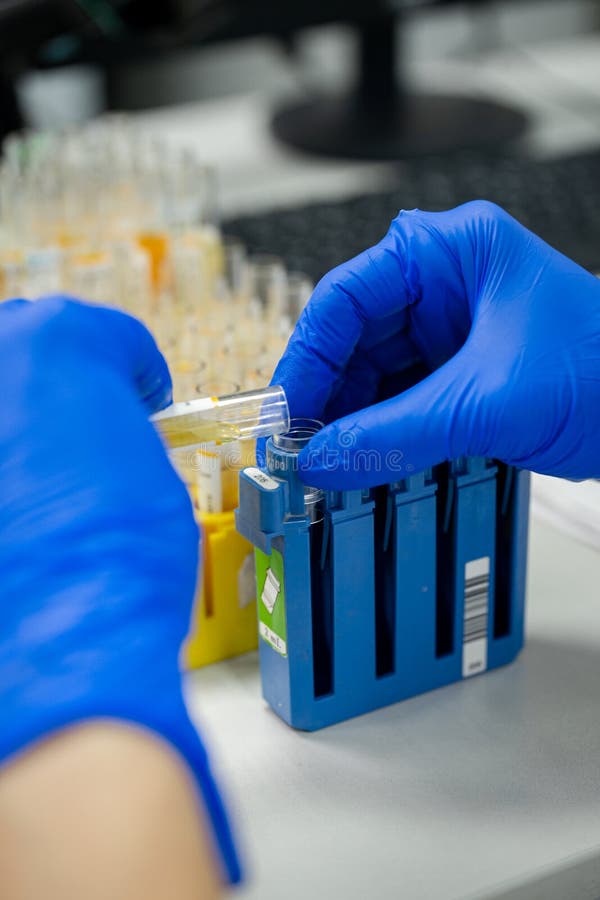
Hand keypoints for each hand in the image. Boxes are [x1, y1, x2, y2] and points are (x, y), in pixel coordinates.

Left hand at [0, 296, 238, 881]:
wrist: (66, 650)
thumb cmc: (120, 564)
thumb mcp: (150, 471)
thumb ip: (119, 423)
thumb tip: (101, 428)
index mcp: (56, 342)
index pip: (102, 335)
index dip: (132, 367)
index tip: (139, 392)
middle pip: (18, 338)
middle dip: (55, 372)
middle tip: (84, 421)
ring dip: (17, 421)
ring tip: (41, 476)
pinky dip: (2, 473)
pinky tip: (16, 511)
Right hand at [272, 201, 599, 487]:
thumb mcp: (485, 402)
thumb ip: (393, 435)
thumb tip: (320, 460)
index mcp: (449, 252)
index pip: (345, 298)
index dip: (306, 360)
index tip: (286, 415)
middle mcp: (443, 285)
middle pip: (352, 341)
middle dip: (326, 400)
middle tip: (301, 453)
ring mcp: (452, 331)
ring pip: (373, 377)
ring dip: (350, 424)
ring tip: (328, 468)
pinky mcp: (461, 374)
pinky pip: (400, 401)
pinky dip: (380, 435)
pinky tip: (363, 464)